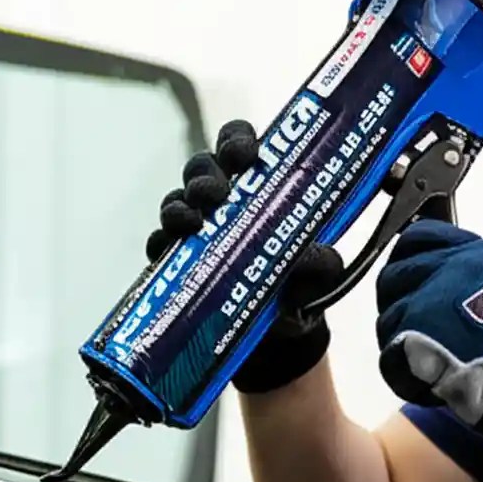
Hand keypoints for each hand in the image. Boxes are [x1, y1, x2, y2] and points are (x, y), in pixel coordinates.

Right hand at [146, 119, 344, 393]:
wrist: (275, 342)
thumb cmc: (298, 291)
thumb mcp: (319, 276)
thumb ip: (322, 264)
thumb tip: (311, 258)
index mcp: (258, 189)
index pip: (242, 147)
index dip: (237, 139)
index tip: (244, 153)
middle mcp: (223, 204)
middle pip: (203, 168)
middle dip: (205, 173)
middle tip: (216, 193)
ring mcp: (197, 232)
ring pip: (177, 201)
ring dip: (180, 205)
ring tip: (192, 220)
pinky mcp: (177, 264)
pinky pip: (160, 245)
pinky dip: (162, 242)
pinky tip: (169, 247)